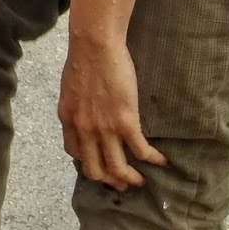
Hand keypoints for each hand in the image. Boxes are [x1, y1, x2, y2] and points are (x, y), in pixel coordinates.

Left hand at [58, 35, 166, 191]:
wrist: (94, 46)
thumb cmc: (83, 60)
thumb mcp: (71, 89)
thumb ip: (77, 108)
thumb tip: (87, 116)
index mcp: (68, 119)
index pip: (74, 153)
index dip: (88, 162)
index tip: (100, 164)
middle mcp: (83, 129)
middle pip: (94, 169)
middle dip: (108, 180)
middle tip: (121, 184)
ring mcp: (103, 128)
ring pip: (117, 168)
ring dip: (130, 179)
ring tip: (141, 181)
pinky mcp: (125, 122)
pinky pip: (140, 150)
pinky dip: (151, 159)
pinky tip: (160, 160)